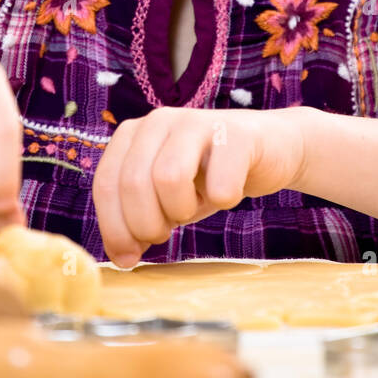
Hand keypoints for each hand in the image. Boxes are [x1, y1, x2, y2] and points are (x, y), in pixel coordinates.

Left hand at [91, 105, 307, 267]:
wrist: (272, 149)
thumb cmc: (209, 177)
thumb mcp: (165, 199)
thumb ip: (137, 220)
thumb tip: (122, 258)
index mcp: (133, 134)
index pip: (106, 184)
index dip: (114, 228)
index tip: (129, 257)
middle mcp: (159, 120)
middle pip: (134, 183)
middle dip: (147, 224)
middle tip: (167, 232)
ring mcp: (197, 122)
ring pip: (169, 177)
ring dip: (181, 210)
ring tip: (194, 208)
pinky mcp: (236, 134)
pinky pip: (220, 184)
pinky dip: (224, 201)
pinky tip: (229, 192)